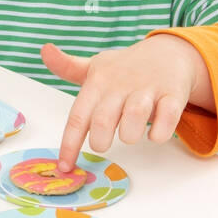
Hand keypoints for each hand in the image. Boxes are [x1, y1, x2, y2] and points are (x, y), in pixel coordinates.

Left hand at [42, 35, 207, 171]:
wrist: (169, 51)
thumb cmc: (126, 67)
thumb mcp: (96, 66)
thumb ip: (67, 67)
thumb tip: (44, 50)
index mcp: (98, 82)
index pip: (78, 116)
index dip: (69, 144)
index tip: (64, 167)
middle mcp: (121, 85)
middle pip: (103, 121)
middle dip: (101, 142)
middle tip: (103, 144)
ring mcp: (148, 89)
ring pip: (134, 118)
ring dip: (130, 136)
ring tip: (130, 134)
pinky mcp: (173, 94)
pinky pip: (167, 117)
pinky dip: (160, 132)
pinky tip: (155, 132)